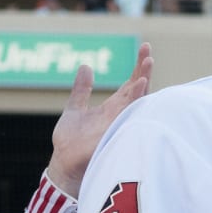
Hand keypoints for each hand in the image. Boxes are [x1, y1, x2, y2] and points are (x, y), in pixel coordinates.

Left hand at [48, 43, 153, 197]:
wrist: (63, 165)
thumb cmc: (69, 142)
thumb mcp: (74, 109)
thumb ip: (82, 89)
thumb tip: (86, 66)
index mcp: (112, 108)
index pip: (130, 84)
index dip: (138, 67)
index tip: (145, 47)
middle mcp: (119, 115)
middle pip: (137, 90)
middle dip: (144, 71)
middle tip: (148, 51)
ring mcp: (118, 124)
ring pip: (136, 102)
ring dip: (142, 84)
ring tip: (147, 66)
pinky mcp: (113, 134)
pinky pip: (127, 117)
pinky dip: (135, 103)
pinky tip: (140, 88)